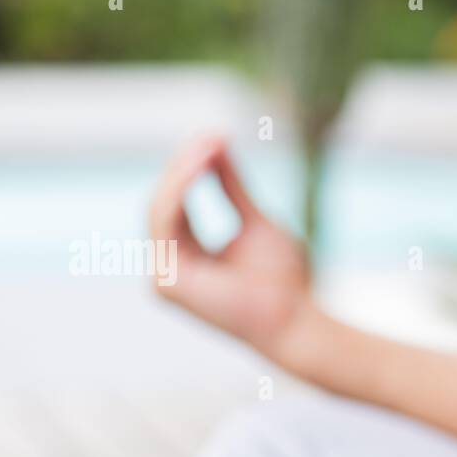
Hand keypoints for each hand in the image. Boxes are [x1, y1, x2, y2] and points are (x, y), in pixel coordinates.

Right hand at [148, 135, 312, 356]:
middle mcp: (170, 264)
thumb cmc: (284, 280)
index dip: (193, 167)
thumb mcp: (255, 221)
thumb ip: (232, 187)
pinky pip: (164, 224)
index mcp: (189, 253)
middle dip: (186, 165)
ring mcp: (163, 276)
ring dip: (182, 172)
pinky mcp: (165, 283)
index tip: (218, 137)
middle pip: (165, 201)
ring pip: (160, 208)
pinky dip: (179, 191)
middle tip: (214, 136)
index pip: (178, 200)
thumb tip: (217, 145)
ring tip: (210, 145)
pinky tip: (200, 166)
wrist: (296, 320)